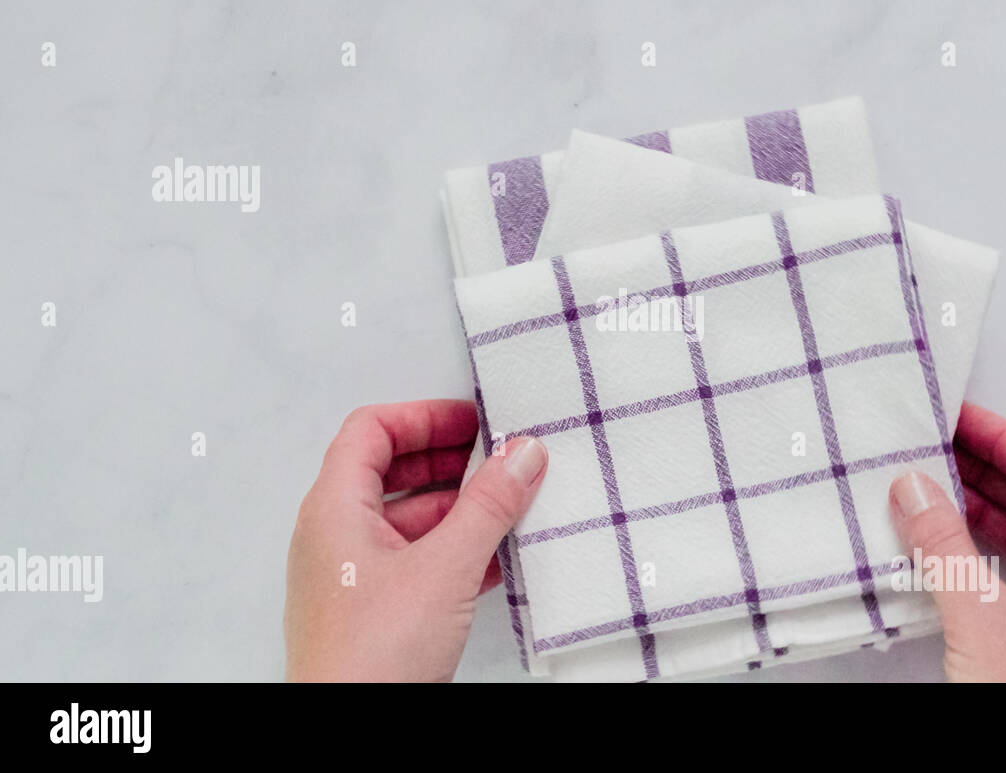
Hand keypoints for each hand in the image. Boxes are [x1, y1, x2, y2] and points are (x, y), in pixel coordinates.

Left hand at [284, 400, 546, 681]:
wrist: (348, 739)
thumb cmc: (369, 659)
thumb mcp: (445, 568)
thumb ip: (489, 506)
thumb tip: (520, 455)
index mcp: (334, 509)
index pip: (371, 430)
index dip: (424, 416)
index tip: (475, 422)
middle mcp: (334, 536)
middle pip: (390, 471)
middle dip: (450, 462)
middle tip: (499, 459)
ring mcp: (351, 576)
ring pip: (407, 519)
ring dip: (458, 509)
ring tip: (507, 508)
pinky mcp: (371, 612)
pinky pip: (413, 560)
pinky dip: (453, 550)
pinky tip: (493, 561)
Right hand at [888, 402, 1005, 681]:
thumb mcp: (978, 616)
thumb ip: (942, 546)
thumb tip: (914, 487)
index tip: (960, 417)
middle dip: (983, 467)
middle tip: (933, 442)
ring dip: (971, 508)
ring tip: (922, 486)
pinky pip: (1001, 572)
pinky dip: (966, 549)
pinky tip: (931, 546)